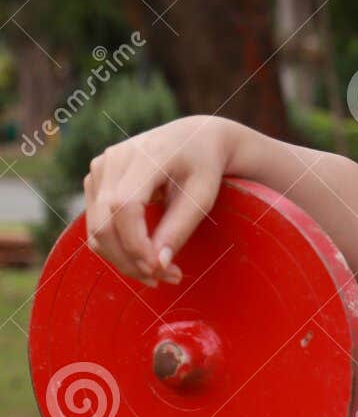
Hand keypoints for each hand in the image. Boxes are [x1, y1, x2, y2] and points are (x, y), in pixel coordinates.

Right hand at [81, 115, 235, 287]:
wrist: (193, 138)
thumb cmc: (202, 167)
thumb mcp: (201, 198)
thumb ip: (178, 229)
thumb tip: (157, 265)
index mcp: (143, 156)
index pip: (125, 207)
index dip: (137, 245)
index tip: (161, 270)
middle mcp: (112, 160)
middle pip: (105, 223)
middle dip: (131, 260)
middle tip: (165, 278)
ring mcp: (99, 169)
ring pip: (97, 230)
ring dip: (123, 261)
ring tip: (159, 273)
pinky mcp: (95, 181)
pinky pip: (97, 226)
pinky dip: (116, 249)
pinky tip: (143, 260)